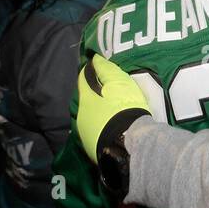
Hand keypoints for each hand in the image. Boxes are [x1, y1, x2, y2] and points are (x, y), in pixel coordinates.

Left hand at [77, 54, 150, 202]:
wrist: (128, 143)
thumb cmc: (124, 109)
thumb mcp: (120, 83)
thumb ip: (106, 70)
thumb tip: (94, 58)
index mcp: (85, 98)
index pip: (83, 80)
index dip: (90, 73)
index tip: (97, 70)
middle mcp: (80, 115)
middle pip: (85, 101)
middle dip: (94, 96)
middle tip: (108, 94)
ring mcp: (84, 133)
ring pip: (88, 118)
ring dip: (97, 114)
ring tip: (111, 114)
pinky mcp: (90, 148)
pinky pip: (94, 133)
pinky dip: (101, 129)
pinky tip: (111, 130)